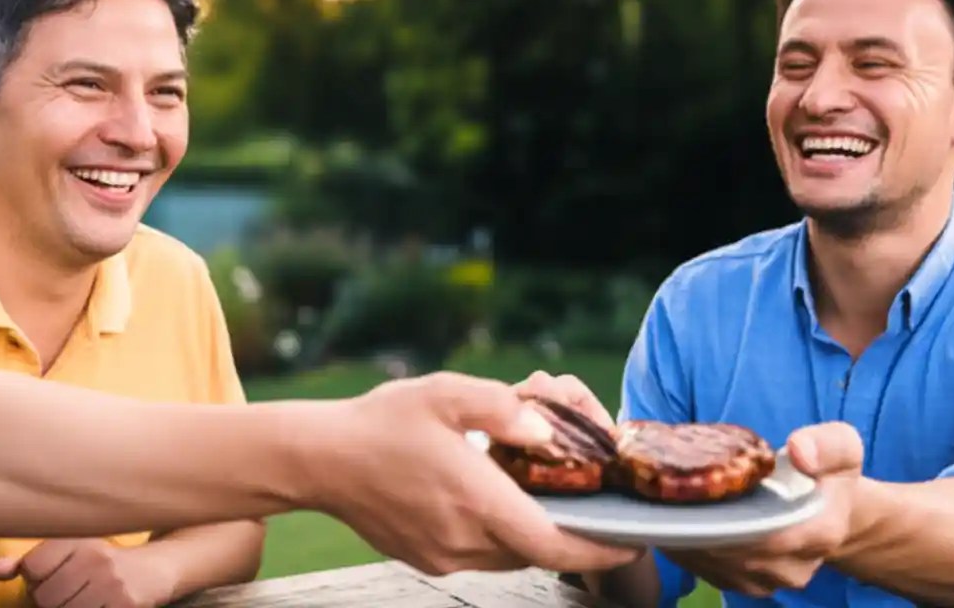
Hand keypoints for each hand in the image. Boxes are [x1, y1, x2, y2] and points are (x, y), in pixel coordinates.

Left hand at [0, 539, 172, 607]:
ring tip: (81, 601)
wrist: (154, 570)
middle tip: (68, 595)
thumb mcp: (68, 553)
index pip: (32, 568)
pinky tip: (96, 605)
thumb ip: (28, 564)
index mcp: (78, 540)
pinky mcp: (126, 605)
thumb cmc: (101, 563)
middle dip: (50, 603)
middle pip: (45, 598)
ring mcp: (112, 583)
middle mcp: (96, 558)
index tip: (52, 579)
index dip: (36, 582)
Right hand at [309, 371, 639, 575]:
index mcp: (478, 502)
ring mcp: (445, 556)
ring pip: (510, 553)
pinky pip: (481, 553)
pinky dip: (500, 531)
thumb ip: (503, 407)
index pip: (556, 545)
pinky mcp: (427, 558)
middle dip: (571, 531)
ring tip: (540, 493)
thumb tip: (548, 430)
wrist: (319, 460)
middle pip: (538, 549)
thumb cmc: (381, 423)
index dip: (602, 547)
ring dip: (533, 531)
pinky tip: (491, 497)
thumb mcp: (446, 394)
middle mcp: (465, 541)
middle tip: (591, 500)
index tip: (633, 540)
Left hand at [662, 422, 864, 597]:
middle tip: (665, 493)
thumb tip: (799, 450)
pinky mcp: (742, 583)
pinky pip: (703, 570)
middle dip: (697, 525)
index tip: (696, 492)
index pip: (766, 535)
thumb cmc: (829, 474)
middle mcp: (792, 568)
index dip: (727, 518)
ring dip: (685, 538)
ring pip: (712, 564)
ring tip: (664, 504)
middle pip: (731, 552)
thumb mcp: (842, 446)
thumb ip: (827, 444)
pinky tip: (671, 520)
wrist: (830, 511)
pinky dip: (683, 547)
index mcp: (819, 533)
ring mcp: (765, 581)